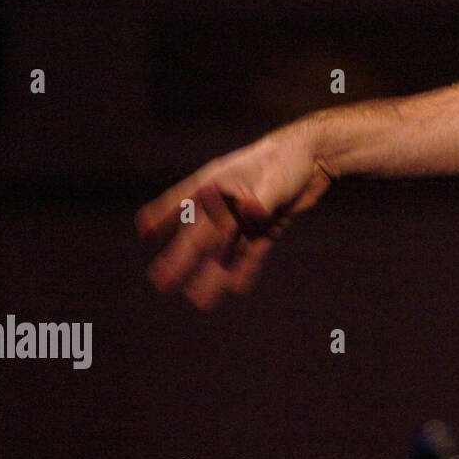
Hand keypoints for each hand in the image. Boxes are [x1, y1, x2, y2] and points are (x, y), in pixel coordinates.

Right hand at [136, 124, 331, 308]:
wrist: (315, 157)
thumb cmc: (287, 158)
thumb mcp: (272, 179)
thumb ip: (259, 201)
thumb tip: (249, 213)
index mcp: (217, 184)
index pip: (183, 200)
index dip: (162, 214)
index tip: (143, 229)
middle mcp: (226, 204)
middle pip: (201, 235)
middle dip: (181, 259)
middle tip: (161, 283)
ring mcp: (244, 218)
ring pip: (225, 250)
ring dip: (213, 274)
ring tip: (200, 301)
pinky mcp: (265, 228)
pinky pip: (251, 252)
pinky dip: (244, 268)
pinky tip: (236, 287)